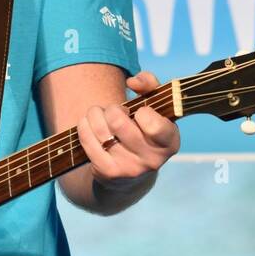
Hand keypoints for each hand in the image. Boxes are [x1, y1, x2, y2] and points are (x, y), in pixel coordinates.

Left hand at [77, 70, 180, 189]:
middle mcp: (152, 160)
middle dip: (112, 109)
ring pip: (100, 130)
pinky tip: (87, 124)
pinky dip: (84, 126)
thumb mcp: (155, 108)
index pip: (155, 126)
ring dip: (95, 114)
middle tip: (113, 110)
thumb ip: (150, 86)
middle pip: (118, 123)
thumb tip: (132, 81)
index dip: (143, 112)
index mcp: (170, 143)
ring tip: (98, 113)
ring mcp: (129, 169)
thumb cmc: (143, 130)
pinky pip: (88, 141)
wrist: (130, 174)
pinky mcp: (108, 173)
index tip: (140, 111)